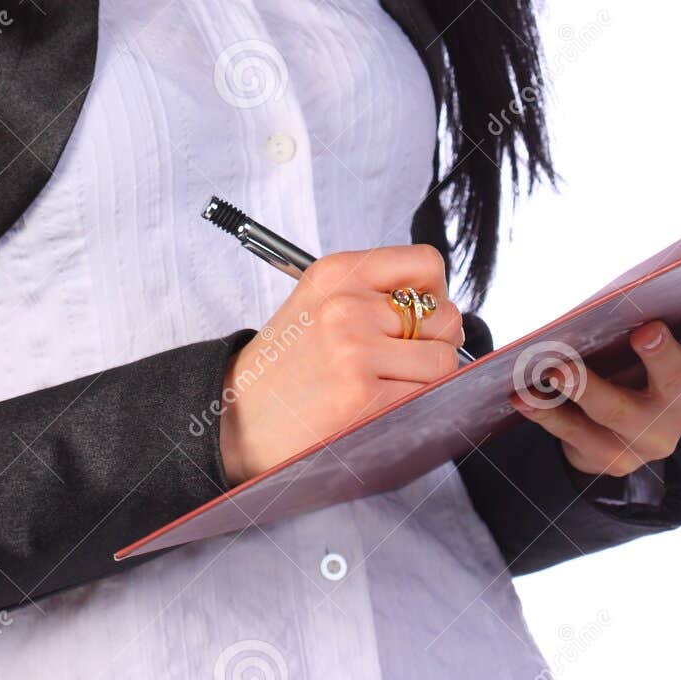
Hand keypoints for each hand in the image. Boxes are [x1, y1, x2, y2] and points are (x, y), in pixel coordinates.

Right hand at [218, 245, 465, 484]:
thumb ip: (375, 294)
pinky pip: (428, 397)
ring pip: (443, 360)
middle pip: (445, 316)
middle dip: (436, 343)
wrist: (236, 417)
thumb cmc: (285, 365)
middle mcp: (346, 305)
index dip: (436, 293)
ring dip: (428, 380)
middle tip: (406, 360)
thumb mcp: (319, 302)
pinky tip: (384, 407)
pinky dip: (417, 406)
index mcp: (337, 272)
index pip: (425, 263)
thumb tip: (443, 309)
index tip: (423, 315)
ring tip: (391, 385)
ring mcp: (355, 352)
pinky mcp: (363, 398)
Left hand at [506, 275, 680, 476]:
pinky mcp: (609, 457)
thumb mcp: (661, 346)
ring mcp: (647, 438)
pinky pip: (574, 433)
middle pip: (677, 380)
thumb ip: (665, 318)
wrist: (617, 440)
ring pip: (617, 412)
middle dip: (662, 355)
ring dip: (587, 387)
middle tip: (644, 329)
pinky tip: (522, 396)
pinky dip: (546, 412)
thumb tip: (660, 273)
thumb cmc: (642, 371)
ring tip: (557, 367)